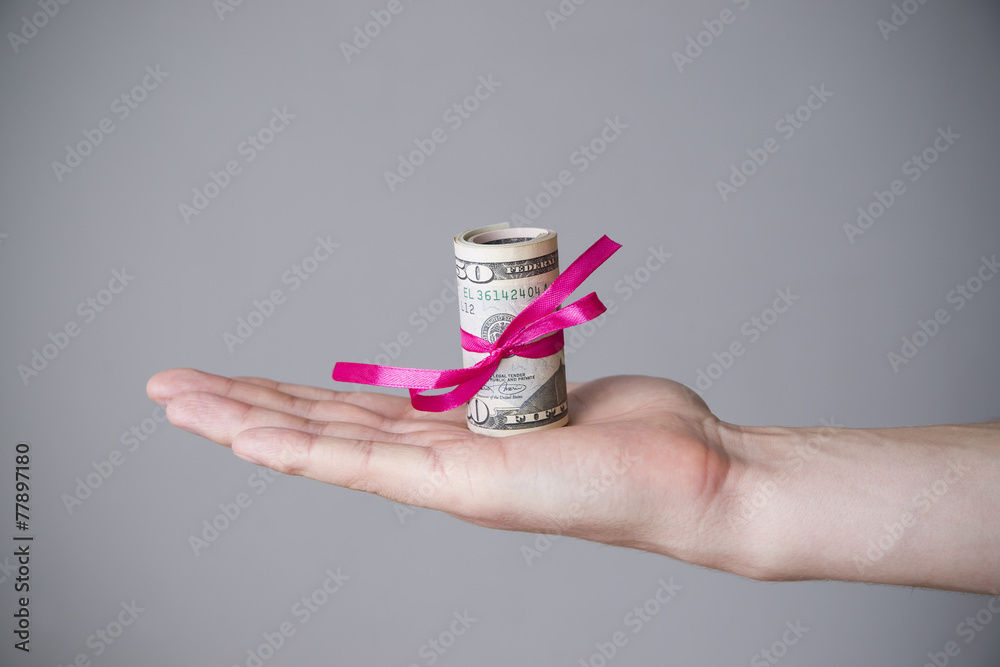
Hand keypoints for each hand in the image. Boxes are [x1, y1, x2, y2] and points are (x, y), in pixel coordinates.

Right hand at [146, 369, 747, 573]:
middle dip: (238, 407)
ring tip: (176, 404)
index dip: (280, 398)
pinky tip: (243, 438)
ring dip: (243, 424)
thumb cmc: (629, 434)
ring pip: (323, 447)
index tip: (229, 381)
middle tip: (167, 387)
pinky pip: (366, 464)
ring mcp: (444, 478)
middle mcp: (436, 463)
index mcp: (449, 438)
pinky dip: (299, 450)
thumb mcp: (543, 387)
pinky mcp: (465, 484)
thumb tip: (492, 356)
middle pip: (317, 430)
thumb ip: (503, 378)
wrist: (691, 475)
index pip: (345, 416)